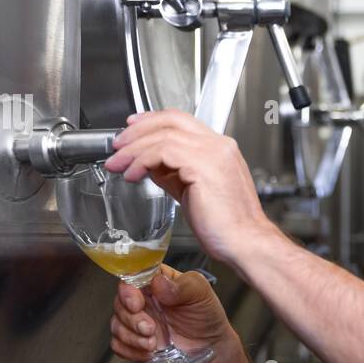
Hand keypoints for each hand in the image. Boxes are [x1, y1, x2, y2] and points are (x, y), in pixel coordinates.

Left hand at [104, 108, 273, 265]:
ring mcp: (213, 153)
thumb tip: (150, 166)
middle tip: (118, 145)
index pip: (181, 120)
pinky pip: (163, 152)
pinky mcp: (202, 166)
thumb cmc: (226, 226)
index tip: (132, 127)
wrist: (246, 243)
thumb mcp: (194, 191)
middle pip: (171, 120)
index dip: (152, 120)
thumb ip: (173, 174)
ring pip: (163, 135)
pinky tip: (133, 174)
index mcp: (220, 149)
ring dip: (134, 148)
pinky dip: (142, 161)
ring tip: (119, 164)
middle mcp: (219, 145)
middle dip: (138, 130)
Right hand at [110, 265, 232, 362]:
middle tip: (150, 328)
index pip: (131, 277)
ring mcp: (136, 320)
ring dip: (132, 337)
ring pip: (116, 324)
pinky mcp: (134, 341)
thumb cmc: (206, 316)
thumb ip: (183, 285)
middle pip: (120, 303)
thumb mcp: (201, 294)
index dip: (129, 290)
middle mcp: (143, 299)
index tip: (137, 303)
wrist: (210, 349)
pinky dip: (130, 350)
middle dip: (132, 319)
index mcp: (156, 281)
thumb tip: (159, 283)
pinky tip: (148, 353)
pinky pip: (118, 344)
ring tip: (153, 343)